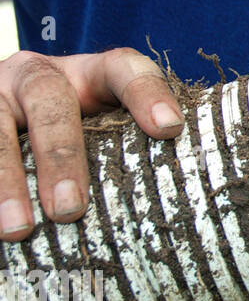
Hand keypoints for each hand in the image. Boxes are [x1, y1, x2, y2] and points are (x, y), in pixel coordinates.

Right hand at [0, 48, 183, 240]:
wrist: (15, 116)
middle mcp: (37, 74)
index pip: (124, 70)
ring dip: (6, 180)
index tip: (169, 128)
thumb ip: (135, 146)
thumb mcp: (107, 126)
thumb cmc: (84, 133)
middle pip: (49, 98)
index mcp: (90, 73)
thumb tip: (180, 203)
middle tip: (70, 209)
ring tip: (20, 230)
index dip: (147, 94)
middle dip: (61, 154)